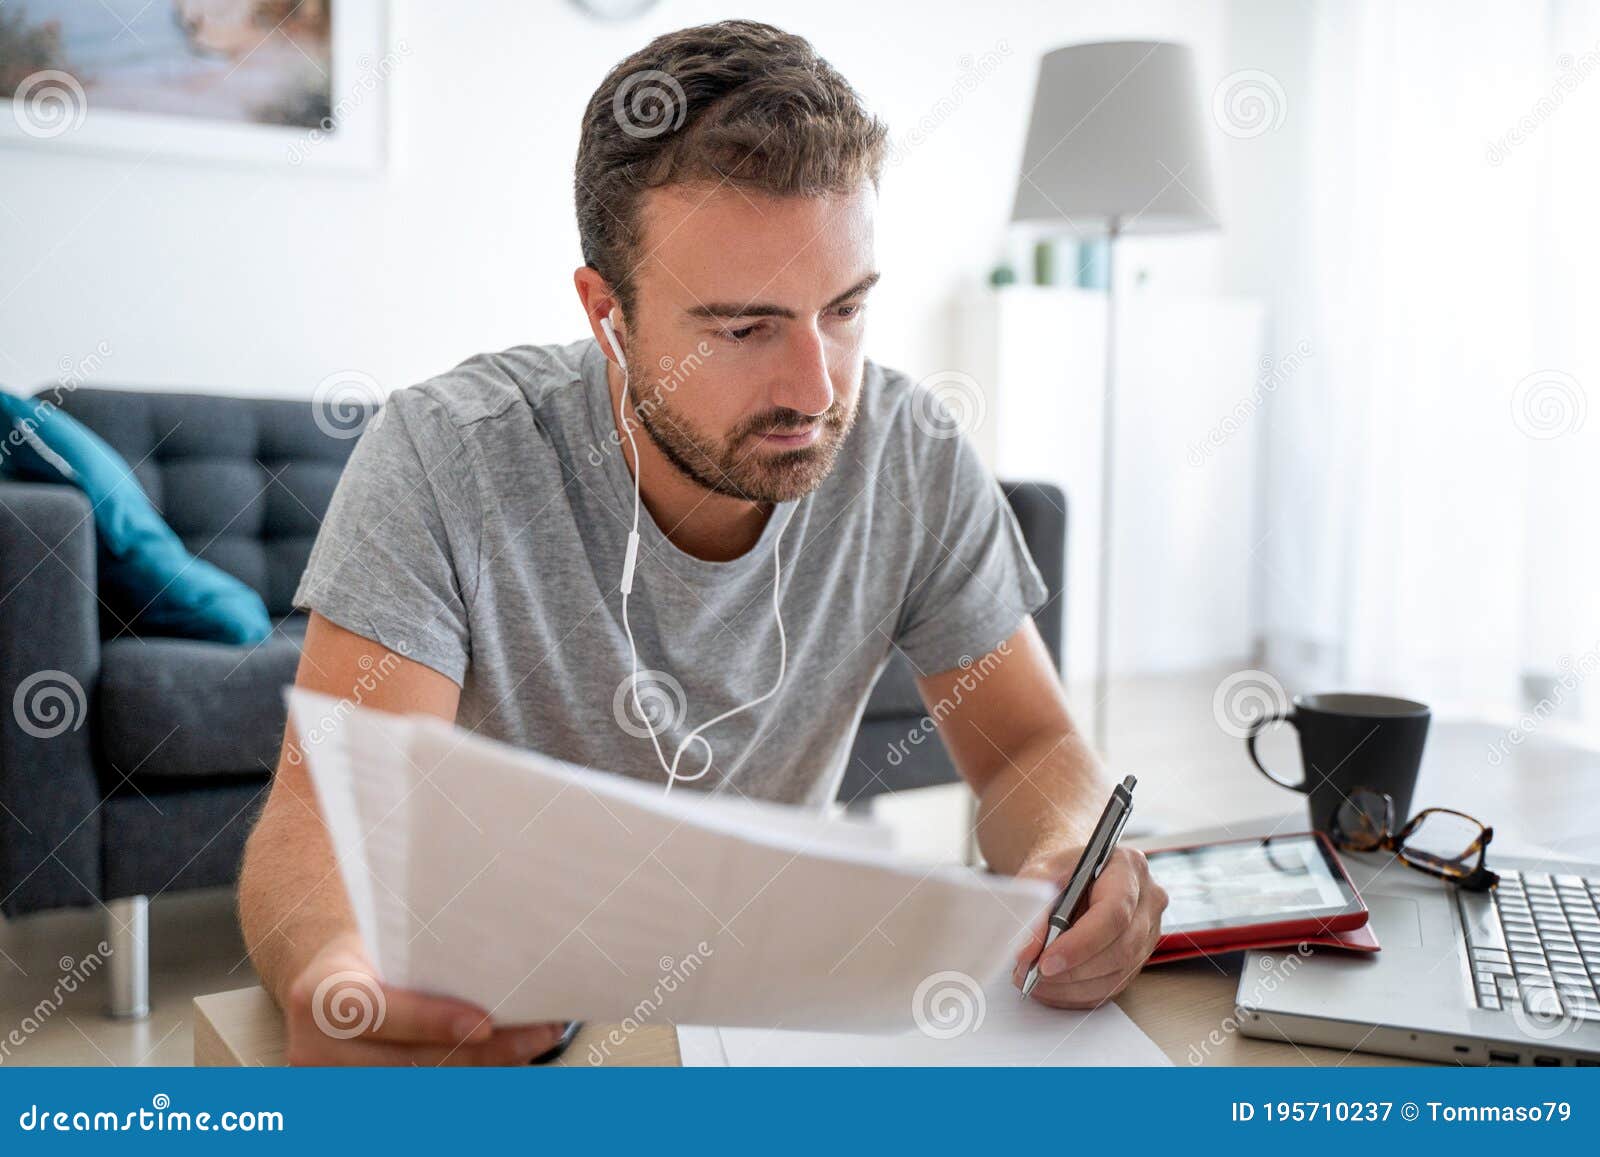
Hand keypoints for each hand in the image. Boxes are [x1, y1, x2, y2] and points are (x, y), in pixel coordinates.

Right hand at [284, 931, 568, 1065]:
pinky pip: (418, 1093)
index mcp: (318, 994)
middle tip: (538, 1032)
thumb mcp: (377, 940)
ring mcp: (330, 1085)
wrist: (321, 985)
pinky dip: (465, 1078)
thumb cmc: (362, 953)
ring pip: (420, 1085)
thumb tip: (499, 962)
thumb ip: (418, 956)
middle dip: (481, 1052)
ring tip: (533, 1043)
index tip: (486, 1025)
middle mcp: (315, 1049)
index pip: (378, 1012)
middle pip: (409, 1063)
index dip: (432, 1021)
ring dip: (483, 1069)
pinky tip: (505, 1062)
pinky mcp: (351, 1100)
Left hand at [1010, 845, 1167, 1008]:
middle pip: (1120, 948)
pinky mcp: (1139, 956)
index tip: (1045, 962)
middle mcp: (1148, 900)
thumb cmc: (1062, 869)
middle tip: (1034, 975)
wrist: (1075, 872)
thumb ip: (1033, 908)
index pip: (1114, 913)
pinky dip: (1080, 993)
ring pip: (1118, 972)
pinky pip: (1114, 985)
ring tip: (1036, 982)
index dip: (1080, 944)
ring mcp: (1149, 931)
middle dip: (1073, 969)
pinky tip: (1053, 988)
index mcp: (1129, 868)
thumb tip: (1027, 952)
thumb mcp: (1041, 873)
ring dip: (1073, 986)